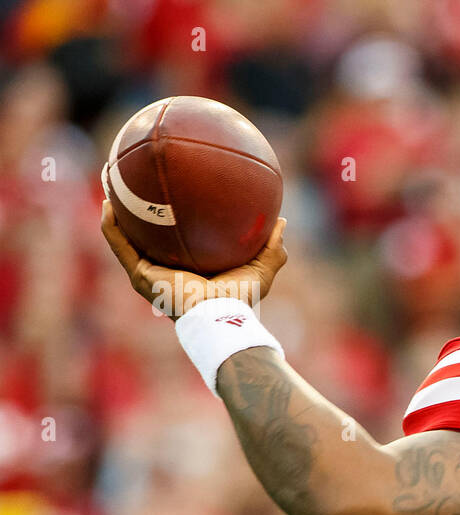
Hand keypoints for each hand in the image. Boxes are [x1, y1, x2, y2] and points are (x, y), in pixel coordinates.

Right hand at [100, 200, 287, 319]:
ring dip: (114, 210)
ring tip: (108, 182)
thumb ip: (271, 247)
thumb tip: (280, 221)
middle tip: (132, 181)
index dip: (170, 218)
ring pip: (124, 236)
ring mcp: (148, 273)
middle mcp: (164, 269)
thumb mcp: (261, 269)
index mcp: (188, 267)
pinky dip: (111, 225)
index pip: (174, 239)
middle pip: (144, 234)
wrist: (220, 316)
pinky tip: (109, 203)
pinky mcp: (140, 275)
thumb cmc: (240, 299)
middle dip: (135, 209)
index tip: (169, 191)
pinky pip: (120, 245)